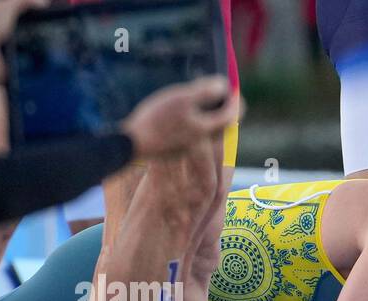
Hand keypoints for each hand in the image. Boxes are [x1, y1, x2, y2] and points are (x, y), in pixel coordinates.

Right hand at [121, 79, 237, 159]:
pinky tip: (185, 112)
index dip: (235, 99)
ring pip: (209, 129)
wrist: (133, 143)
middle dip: (225, 107)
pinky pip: (195, 133)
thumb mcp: (181, 99)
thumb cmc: (156, 119)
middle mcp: (204, 141)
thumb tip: (223, 85)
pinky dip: (197, 121)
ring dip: (211, 114)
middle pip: (223, 124)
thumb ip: (205, 92)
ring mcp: (191, 146)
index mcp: (207, 128)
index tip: (233, 87)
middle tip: (221, 92)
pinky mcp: (179, 148)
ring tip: (203, 99)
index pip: (233, 114)